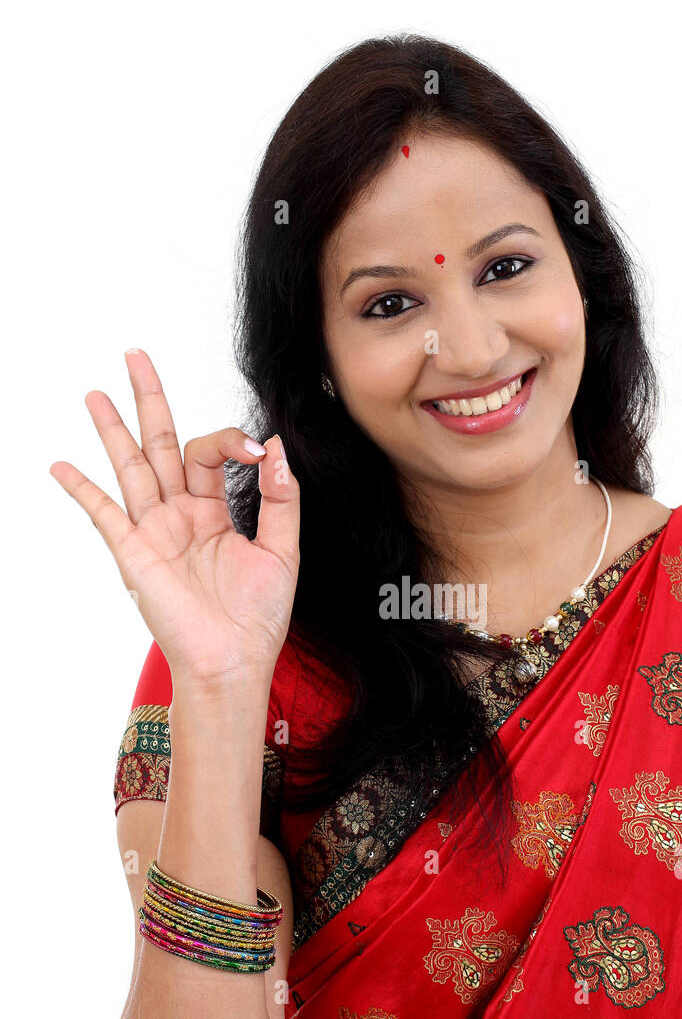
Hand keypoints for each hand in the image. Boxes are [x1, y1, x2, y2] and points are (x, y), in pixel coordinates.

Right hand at [49, 349, 299, 686]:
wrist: (234, 662)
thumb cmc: (258, 617)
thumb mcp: (283, 551)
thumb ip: (282, 499)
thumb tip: (274, 448)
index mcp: (215, 512)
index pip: (210, 454)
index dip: (230, 441)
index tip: (255, 451)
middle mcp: (181, 514)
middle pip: (160, 444)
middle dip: (149, 400)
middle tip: (136, 356)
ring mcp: (154, 531)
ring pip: (130, 467)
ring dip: (112, 429)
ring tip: (96, 393)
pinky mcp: (134, 552)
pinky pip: (103, 514)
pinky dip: (81, 489)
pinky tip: (60, 465)